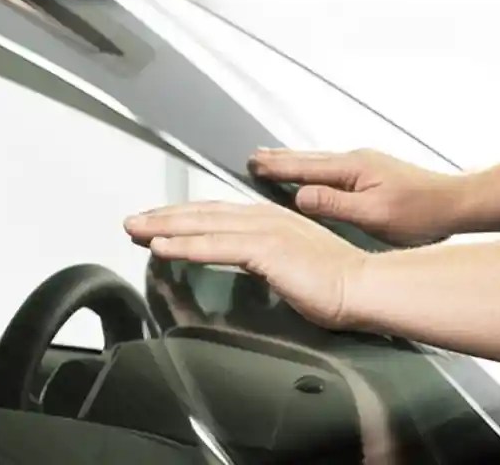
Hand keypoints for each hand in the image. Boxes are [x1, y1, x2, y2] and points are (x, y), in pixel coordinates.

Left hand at [125, 202, 369, 329]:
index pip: (215, 213)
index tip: (156, 221)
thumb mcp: (292, 266)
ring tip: (134, 230)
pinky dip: (184, 245)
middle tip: (132, 221)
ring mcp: (264, 230)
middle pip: (201, 213)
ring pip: (201, 225)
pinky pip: (215, 246)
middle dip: (162, 217)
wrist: (367, 287)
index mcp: (270, 219)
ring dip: (163, 228)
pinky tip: (161, 248)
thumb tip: (252, 266)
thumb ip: (266, 261)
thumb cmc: (337, 283)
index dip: (182, 216)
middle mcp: (263, 218)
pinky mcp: (266, 249)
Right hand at [249, 148, 463, 245]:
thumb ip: (335, 204)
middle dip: (278, 158)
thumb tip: (299, 197)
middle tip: (252, 157)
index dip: (275, 167)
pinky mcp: (371, 172)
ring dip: (292, 161)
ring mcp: (364, 164)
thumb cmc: (422, 213)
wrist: (459, 204)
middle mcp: (356, 160)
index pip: (304, 167)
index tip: (251, 165)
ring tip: (271, 159)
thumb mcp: (375, 215)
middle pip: (307, 158)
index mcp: (353, 168)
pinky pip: (330, 166)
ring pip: (318, 160)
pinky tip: (308, 173)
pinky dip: (310, 167)